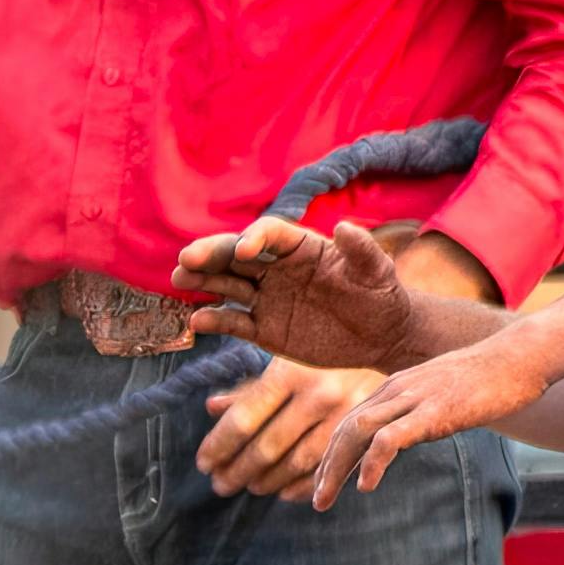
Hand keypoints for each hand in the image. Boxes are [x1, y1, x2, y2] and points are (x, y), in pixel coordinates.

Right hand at [172, 214, 434, 369]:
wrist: (382, 336)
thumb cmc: (383, 297)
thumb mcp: (378, 272)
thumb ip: (362, 250)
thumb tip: (346, 228)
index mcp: (302, 249)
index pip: (270, 235)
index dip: (254, 238)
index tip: (244, 250)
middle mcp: (278, 270)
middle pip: (236, 257)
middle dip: (211, 254)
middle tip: (187, 258)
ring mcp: (267, 299)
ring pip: (226, 285)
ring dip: (201, 281)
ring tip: (180, 280)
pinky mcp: (263, 329)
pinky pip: (233, 322)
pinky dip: (214, 320)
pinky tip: (198, 320)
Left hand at [194, 354, 387, 498]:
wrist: (392, 341)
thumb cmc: (325, 350)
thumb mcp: (286, 358)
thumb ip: (250, 385)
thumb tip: (212, 408)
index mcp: (291, 373)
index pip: (242, 421)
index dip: (217, 447)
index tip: (203, 464)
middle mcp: (319, 394)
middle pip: (266, 448)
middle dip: (237, 471)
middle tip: (219, 484)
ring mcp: (347, 414)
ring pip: (295, 463)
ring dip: (266, 482)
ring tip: (249, 487)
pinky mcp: (369, 431)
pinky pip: (328, 468)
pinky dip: (301, 486)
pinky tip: (283, 491)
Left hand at [299, 324, 561, 507]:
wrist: (523, 356)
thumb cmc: (490, 377)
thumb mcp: (441, 393)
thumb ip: (419, 411)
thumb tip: (408, 436)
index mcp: (395, 388)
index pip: (349, 423)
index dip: (330, 454)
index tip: (321, 482)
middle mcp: (396, 391)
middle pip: (344, 430)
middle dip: (324, 467)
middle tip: (315, 501)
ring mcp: (414, 399)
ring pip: (356, 432)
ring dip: (335, 469)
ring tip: (324, 499)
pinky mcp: (435, 410)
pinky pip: (392, 437)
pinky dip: (372, 462)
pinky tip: (365, 486)